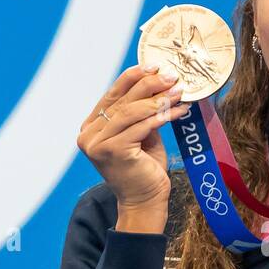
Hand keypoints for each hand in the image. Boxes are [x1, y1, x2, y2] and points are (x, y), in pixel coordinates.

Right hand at [77, 62, 190, 218]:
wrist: (145, 202)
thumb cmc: (145, 168)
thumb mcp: (141, 134)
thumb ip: (140, 113)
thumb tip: (158, 82)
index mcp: (91, 127)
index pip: (112, 95)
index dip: (132, 78)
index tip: (154, 66)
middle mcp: (88, 134)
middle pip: (122, 101)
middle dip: (149, 85)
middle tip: (171, 76)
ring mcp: (97, 143)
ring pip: (131, 112)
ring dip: (158, 99)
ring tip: (178, 91)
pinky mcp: (112, 151)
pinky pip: (141, 126)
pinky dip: (163, 116)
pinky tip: (179, 111)